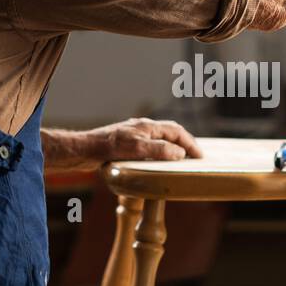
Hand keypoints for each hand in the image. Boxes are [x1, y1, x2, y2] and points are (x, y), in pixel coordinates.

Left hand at [43, 118, 202, 169]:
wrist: (85, 149)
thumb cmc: (109, 148)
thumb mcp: (137, 149)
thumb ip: (160, 150)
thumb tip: (180, 153)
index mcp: (148, 126)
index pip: (177, 131)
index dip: (190, 143)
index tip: (200, 156)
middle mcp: (143, 127)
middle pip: (170, 131)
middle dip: (185, 142)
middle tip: (195, 156)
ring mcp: (135, 134)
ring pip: (160, 137)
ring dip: (173, 146)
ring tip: (182, 157)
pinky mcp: (127, 142)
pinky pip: (151, 143)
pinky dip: (161, 150)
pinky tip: (159, 159)